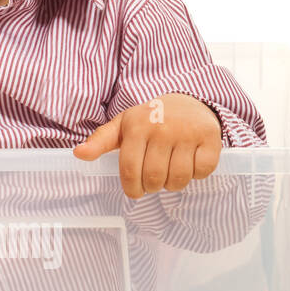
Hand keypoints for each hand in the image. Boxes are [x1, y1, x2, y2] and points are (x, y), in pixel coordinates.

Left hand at [73, 94, 222, 197]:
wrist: (190, 99)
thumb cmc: (152, 119)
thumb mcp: (124, 125)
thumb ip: (101, 141)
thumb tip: (79, 154)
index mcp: (137, 126)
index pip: (129, 171)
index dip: (132, 189)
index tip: (136, 191)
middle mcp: (162, 128)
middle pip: (154, 179)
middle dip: (153, 186)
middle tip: (154, 179)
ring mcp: (188, 132)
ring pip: (178, 179)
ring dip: (174, 183)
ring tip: (171, 171)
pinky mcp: (210, 137)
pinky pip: (201, 172)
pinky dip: (197, 174)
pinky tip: (191, 162)